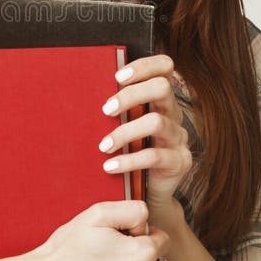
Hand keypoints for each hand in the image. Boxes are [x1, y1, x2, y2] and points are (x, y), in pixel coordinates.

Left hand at [99, 54, 192, 210]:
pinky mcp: (180, 162)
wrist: (146, 194)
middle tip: (105, 110)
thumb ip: (114, 110)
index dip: (144, 66)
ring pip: (156, 122)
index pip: (165, 67)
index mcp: (160, 99)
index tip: (117, 77)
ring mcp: (179, 137)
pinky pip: (154, 156)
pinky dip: (128, 160)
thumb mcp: (122, 127)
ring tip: (103, 145)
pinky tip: (109, 166)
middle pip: (162, 88)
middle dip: (131, 95)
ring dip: (125, 132)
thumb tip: (80, 92)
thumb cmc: (127, 152)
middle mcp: (174, 114)